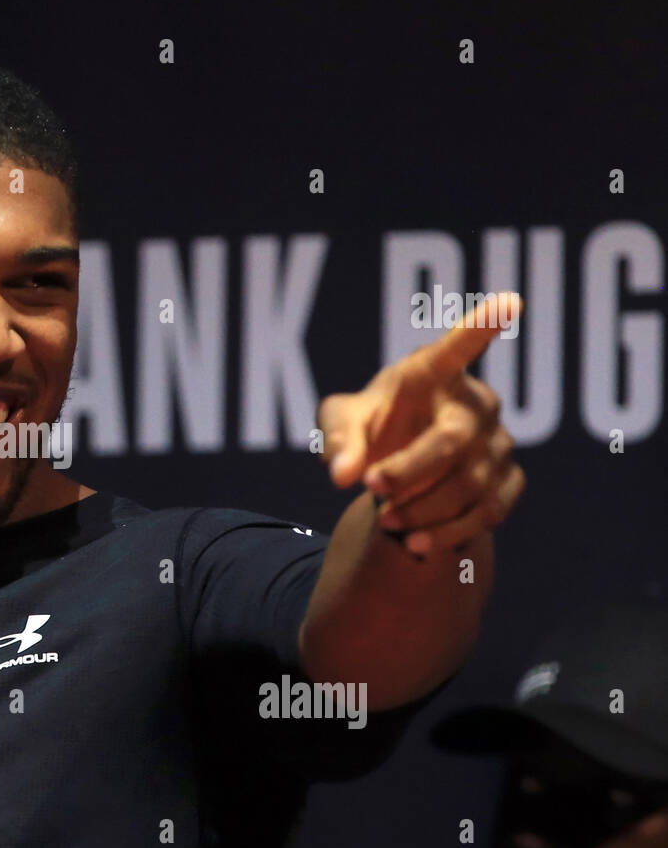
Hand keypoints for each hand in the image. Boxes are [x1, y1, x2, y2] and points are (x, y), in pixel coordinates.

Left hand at [317, 292, 525, 556]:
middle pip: (452, 440)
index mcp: (432, 375)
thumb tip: (341, 474)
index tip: (509, 303)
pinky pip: (490, 512)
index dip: (479, 329)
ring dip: (424, 509)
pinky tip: (417, 544)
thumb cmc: (372, 427)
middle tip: (371, 489)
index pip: (454, 350)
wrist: (401, 467)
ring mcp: (499, 443)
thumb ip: (338, 440)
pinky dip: (452, 533)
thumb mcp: (343, 424)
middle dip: (410, 469)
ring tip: (387, 522)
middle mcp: (475, 404)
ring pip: (470, 484)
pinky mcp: (509, 480)